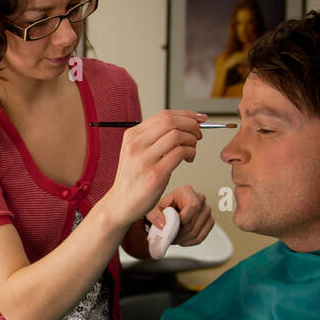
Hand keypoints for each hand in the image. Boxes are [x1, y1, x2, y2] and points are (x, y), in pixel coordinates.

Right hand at [102, 110, 204, 230]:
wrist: (120, 204)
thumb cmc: (133, 179)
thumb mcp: (137, 153)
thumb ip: (154, 138)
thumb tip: (183, 124)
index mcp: (132, 136)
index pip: (163, 115)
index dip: (186, 115)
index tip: (199, 119)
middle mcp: (136, 145)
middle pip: (171, 121)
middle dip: (192, 125)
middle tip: (199, 134)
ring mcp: (144, 160)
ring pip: (177, 135)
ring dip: (192, 140)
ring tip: (192, 150)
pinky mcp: (155, 175)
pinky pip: (180, 153)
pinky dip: (190, 152)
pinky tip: (189, 159)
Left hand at [148, 185, 213, 246]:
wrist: (167, 212)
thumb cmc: (161, 208)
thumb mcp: (152, 208)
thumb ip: (154, 215)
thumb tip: (163, 224)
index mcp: (187, 191)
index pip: (192, 207)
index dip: (181, 221)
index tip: (169, 226)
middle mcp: (200, 198)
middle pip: (192, 223)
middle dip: (178, 234)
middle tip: (167, 236)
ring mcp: (207, 211)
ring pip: (196, 232)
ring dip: (182, 239)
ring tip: (172, 237)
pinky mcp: (209, 221)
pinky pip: (201, 237)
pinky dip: (189, 242)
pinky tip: (181, 239)